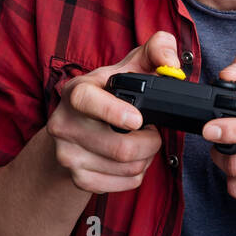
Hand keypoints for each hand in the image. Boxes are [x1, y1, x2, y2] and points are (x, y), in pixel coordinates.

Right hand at [45, 31, 178, 194]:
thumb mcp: (128, 67)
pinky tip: (132, 159)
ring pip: (127, 168)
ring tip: (142, 143)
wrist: (73, 130)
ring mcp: (68, 155)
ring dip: (147, 157)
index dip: (113, 111)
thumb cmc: (108, 95)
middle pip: (120, 147)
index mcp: (76, 91)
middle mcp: (64, 123)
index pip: (86, 100)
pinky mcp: (78, 179)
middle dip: (151, 141)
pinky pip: (124, 184)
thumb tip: (171, 63)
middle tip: (151, 131)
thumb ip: (155, 51)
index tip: (138, 119)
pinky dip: (137, 174)